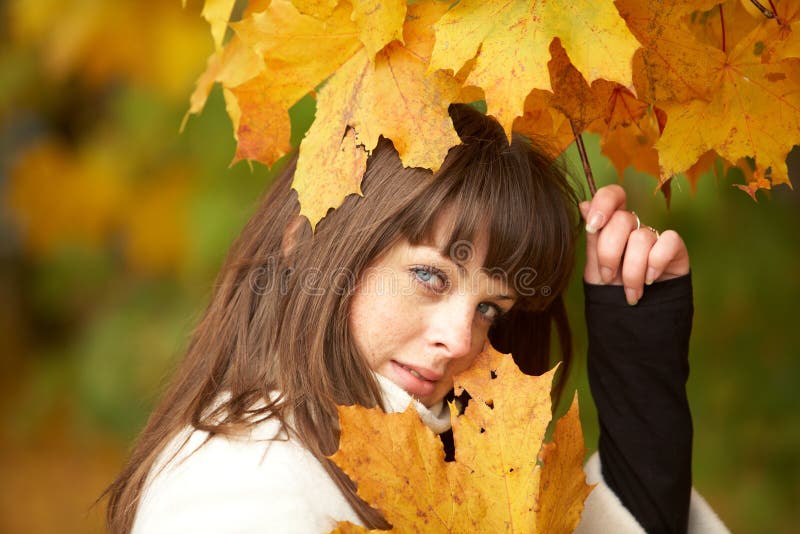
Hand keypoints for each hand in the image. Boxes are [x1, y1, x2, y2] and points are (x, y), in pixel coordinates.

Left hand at [579, 185, 689, 304]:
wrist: (633, 320)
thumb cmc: (611, 292)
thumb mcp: (594, 267)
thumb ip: (592, 238)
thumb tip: (584, 204)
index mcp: (611, 225)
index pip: (613, 195)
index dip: (604, 203)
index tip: (592, 226)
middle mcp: (635, 228)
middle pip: (623, 220)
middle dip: (609, 253)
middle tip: (607, 277)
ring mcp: (655, 238)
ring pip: (642, 238)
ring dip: (631, 271)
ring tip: (630, 292)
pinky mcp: (675, 250)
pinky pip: (668, 241)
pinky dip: (656, 263)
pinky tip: (650, 280)